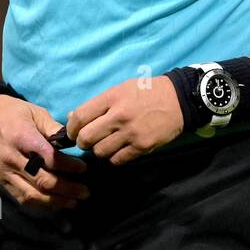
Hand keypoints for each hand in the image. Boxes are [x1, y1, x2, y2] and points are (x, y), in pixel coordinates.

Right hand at [0, 95, 90, 211]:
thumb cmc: (12, 112)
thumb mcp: (35, 112)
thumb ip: (53, 128)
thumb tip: (74, 141)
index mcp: (23, 138)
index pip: (49, 159)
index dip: (68, 166)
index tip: (83, 168)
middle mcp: (13, 159)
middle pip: (43, 181)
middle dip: (67, 189)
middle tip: (85, 191)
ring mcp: (5, 172)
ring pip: (32, 195)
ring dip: (55, 202)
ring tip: (74, 202)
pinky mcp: (1, 181)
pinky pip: (21, 198)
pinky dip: (40, 204)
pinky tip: (55, 203)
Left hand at [66, 74, 185, 165]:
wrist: (178, 100)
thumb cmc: (146, 92)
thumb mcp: (121, 89)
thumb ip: (98, 104)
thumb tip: (72, 118)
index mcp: (112, 97)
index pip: (80, 116)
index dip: (71, 128)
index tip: (72, 132)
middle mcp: (119, 116)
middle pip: (86, 138)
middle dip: (82, 142)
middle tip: (87, 141)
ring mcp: (131, 133)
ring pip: (100, 152)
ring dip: (99, 150)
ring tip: (106, 144)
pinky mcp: (142, 147)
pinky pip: (117, 160)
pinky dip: (114, 157)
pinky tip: (118, 149)